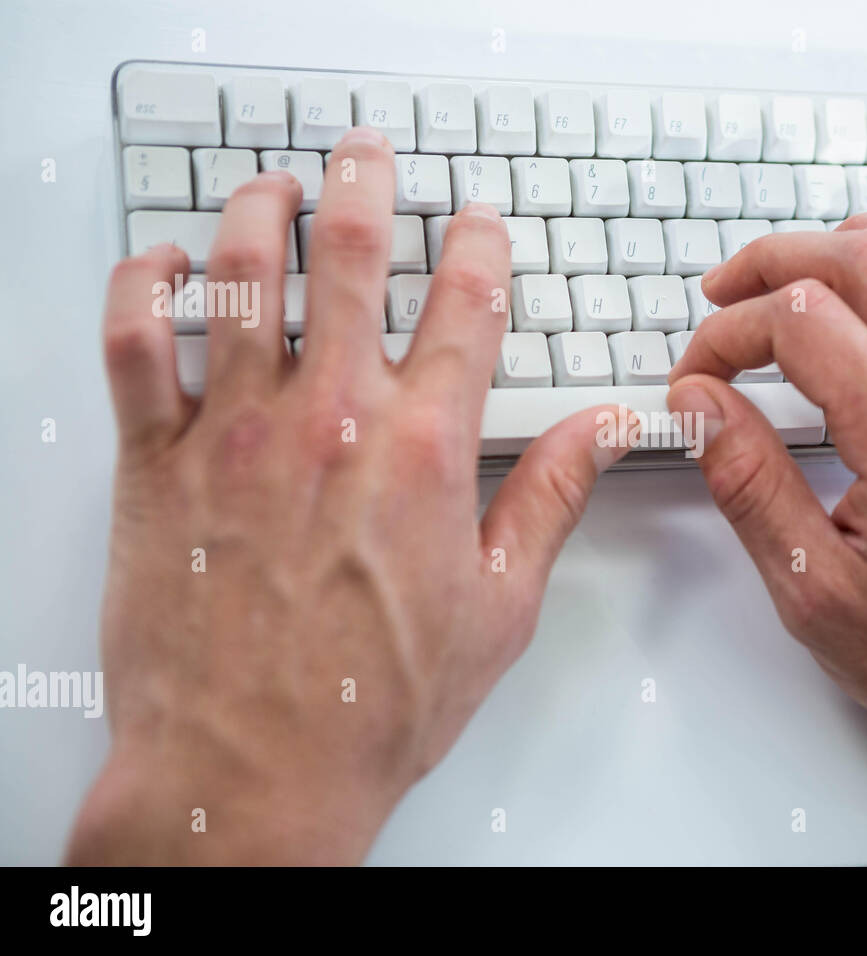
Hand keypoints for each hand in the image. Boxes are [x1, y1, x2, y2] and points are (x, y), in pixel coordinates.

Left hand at [68, 127, 628, 863]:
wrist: (254, 772)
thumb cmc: (374, 702)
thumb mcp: (499, 607)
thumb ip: (552, 499)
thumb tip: (604, 428)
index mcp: (424, 452)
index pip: (465, 306)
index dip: (478, 244)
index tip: (477, 223)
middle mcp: (331, 421)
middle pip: (350, 257)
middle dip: (365, 186)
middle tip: (369, 157)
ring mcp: (235, 433)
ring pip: (240, 274)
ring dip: (259, 210)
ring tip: (273, 189)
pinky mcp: (154, 462)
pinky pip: (135, 341)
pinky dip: (142, 284)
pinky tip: (163, 264)